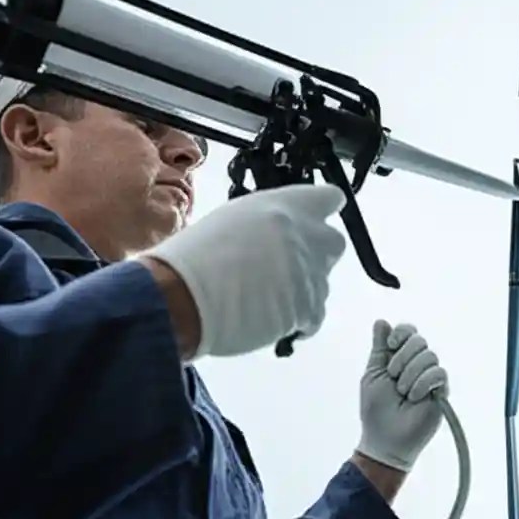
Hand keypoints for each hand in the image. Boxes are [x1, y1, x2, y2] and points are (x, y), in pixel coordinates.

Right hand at [140, 184, 347, 358]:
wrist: (185, 293)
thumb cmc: (197, 253)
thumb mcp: (233, 219)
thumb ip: (266, 225)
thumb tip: (274, 239)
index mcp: (288, 205)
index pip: (330, 198)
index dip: (322, 212)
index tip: (311, 223)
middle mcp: (308, 234)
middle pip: (334, 243)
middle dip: (317, 255)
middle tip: (286, 267)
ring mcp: (312, 272)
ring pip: (322, 282)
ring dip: (303, 290)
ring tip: (266, 298)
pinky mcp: (308, 308)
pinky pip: (315, 315)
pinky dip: (300, 320)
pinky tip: (274, 319)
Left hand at [356, 320, 449, 472]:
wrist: (386, 438)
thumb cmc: (376, 409)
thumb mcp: (374, 374)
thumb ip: (379, 348)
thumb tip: (381, 321)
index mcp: (400, 358)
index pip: (409, 332)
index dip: (402, 333)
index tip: (391, 346)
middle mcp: (417, 364)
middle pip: (419, 341)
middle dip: (402, 358)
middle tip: (393, 377)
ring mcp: (430, 377)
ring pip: (429, 356)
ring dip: (410, 374)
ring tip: (403, 393)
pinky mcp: (441, 391)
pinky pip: (438, 373)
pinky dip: (423, 383)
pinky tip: (414, 397)